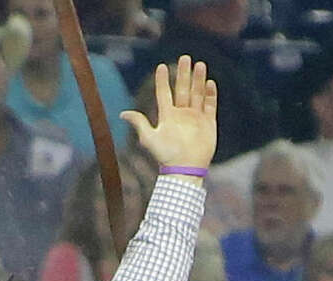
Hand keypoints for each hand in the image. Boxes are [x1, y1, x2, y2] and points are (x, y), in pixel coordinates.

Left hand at [121, 56, 217, 170]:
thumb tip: (122, 114)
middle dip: (183, 74)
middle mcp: (181, 115)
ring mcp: (195, 118)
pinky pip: (210, 105)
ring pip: (197, 93)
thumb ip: (139, 123)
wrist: (184, 170)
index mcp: (168, 116)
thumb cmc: (165, 155)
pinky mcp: (208, 123)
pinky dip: (210, 94)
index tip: (161, 66)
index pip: (164, 94)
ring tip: (199, 64)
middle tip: (184, 57)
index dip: (162, 80)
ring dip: (198, 79)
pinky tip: (209, 82)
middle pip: (183, 89)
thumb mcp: (149, 138)